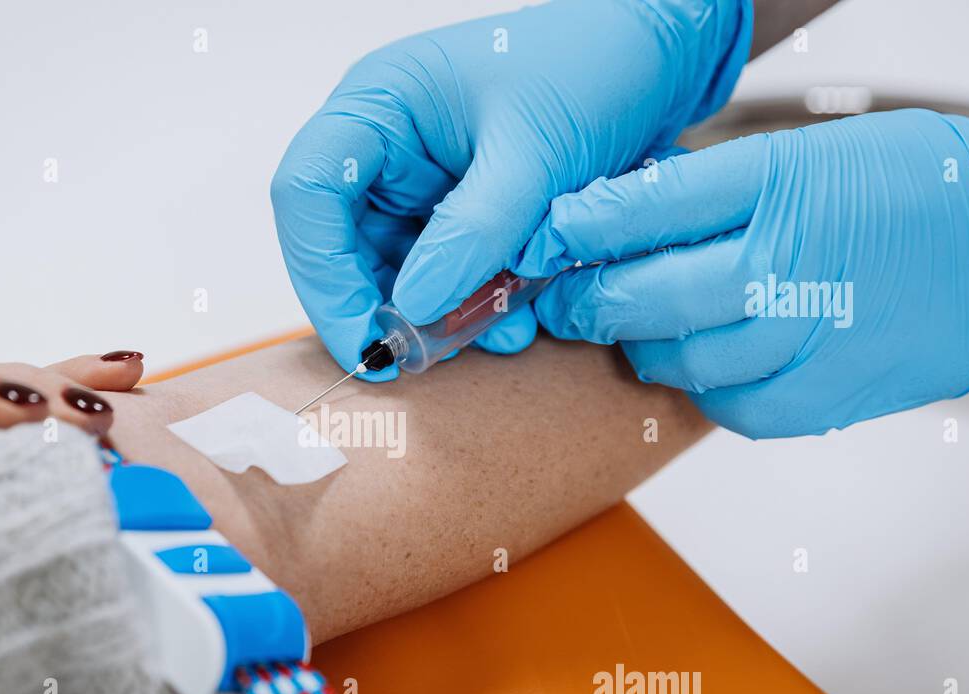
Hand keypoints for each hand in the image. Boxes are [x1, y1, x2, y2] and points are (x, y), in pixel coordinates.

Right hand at [270, 0, 750, 377]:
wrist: (660, 60)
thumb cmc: (596, 67)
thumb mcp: (535, 154)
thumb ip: (472, 232)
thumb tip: (412, 306)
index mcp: (381, 104)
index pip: (308, 193)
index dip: (322, 274)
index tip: (365, 338)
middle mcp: (386, 146)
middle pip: (339, 244)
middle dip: (380, 306)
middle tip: (418, 359)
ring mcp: (420, 182)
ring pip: (392, 270)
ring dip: (434, 315)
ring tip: (494, 334)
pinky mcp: (457, 213)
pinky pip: (443, 275)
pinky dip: (470, 307)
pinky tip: (512, 322)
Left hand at [518, 110, 968, 437]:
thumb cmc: (909, 194)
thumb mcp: (808, 156)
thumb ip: (714, 190)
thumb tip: (618, 216)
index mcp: (779, 185)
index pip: (647, 207)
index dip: (580, 229)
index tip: (548, 238)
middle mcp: (785, 263)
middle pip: (647, 294)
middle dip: (587, 301)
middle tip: (562, 302)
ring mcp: (803, 338)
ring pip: (678, 359)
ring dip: (640, 347)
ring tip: (631, 332)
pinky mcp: (818, 397)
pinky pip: (727, 406)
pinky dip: (702, 386)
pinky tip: (702, 362)